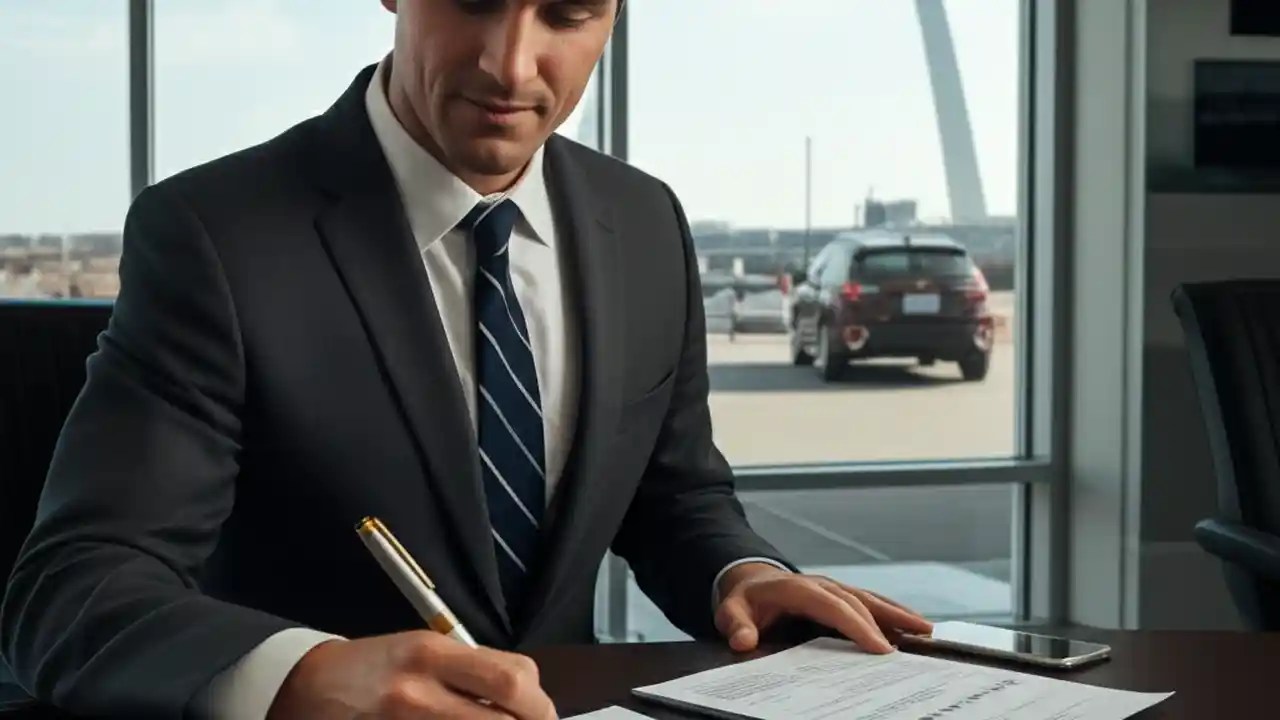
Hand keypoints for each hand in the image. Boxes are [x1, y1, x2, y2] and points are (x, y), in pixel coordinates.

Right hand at [268, 631, 556, 719]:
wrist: (303, 687)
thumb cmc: (374, 668)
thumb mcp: (422, 651)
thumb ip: (471, 672)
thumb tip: (527, 701)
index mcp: (433, 652)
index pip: (512, 679)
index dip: (539, 705)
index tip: (545, 717)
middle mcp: (420, 690)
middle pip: (504, 719)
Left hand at [714, 563, 932, 653]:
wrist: (749, 581)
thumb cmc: (744, 601)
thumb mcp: (731, 611)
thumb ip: (735, 626)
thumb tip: (743, 642)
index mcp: (799, 588)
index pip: (833, 607)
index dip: (857, 625)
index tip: (880, 647)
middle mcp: (822, 585)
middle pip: (858, 603)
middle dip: (885, 625)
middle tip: (910, 652)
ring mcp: (835, 588)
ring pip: (871, 599)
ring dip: (899, 614)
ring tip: (927, 633)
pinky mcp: (842, 595)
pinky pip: (871, 602)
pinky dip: (894, 613)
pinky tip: (914, 627)